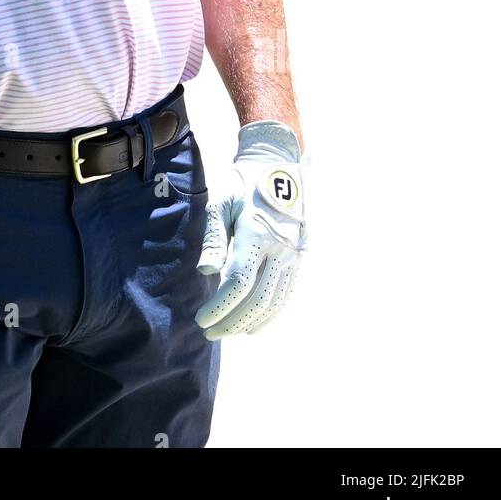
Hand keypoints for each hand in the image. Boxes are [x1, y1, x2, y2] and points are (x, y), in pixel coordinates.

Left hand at [195, 120, 307, 338]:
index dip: (220, 306)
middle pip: (256, 299)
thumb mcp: (221, 202)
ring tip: (225, 331)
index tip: (201, 318)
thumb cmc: (241, 185)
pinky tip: (252, 326)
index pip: (239, 282)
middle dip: (231, 321)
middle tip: (208, 331)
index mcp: (258, 234)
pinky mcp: (299, 259)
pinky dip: (269, 315)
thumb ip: (213, 237)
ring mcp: (293, 256)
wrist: (278, 167)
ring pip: (273, 303)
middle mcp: (280, 249)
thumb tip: (207, 273)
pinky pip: (285, 295)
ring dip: (248, 322)